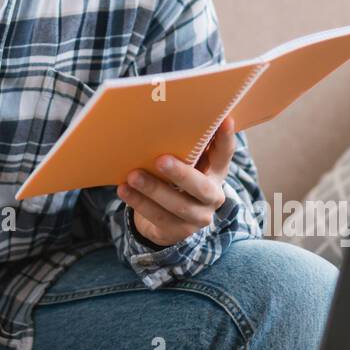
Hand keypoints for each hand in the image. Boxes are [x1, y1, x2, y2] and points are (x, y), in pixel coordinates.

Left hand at [117, 117, 236, 248]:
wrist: (168, 221)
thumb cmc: (175, 180)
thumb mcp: (185, 164)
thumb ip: (183, 148)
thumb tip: (165, 117)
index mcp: (216, 172)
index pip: (225, 154)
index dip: (226, 138)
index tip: (225, 119)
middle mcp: (213, 196)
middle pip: (201, 186)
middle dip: (180, 173)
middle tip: (160, 160)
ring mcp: (198, 217)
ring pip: (177, 205)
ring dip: (152, 189)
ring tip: (132, 175)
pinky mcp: (179, 231)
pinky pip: (158, 217)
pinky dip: (139, 202)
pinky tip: (124, 190)